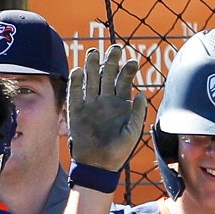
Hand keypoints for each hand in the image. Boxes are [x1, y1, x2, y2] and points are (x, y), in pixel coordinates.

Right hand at [67, 44, 147, 169]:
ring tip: (94, 52)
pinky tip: (78, 69)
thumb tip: (140, 94)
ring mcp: (90, 105)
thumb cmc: (118, 151)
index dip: (128, 70)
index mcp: (120, 104)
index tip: (132, 61)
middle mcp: (105, 101)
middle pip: (107, 75)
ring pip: (91, 80)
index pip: (124, 81)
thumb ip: (137, 113)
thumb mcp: (133, 132)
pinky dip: (76, 82)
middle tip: (115, 48)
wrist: (98, 165)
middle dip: (111, 61)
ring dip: (92, 66)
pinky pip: (74, 93)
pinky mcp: (76, 112)